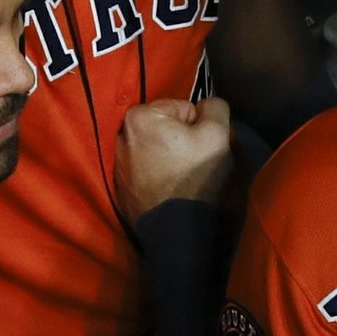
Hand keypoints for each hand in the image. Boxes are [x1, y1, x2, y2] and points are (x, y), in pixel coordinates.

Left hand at [117, 96, 234, 225]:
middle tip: (192, 162)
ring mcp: (118, 162)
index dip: (199, 126)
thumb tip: (206, 106)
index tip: (200, 147)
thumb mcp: (218, 133)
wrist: (177, 229)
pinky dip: (158, 173)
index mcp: (139, 116)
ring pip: (156, 147)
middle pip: (167, 127)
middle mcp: (121, 135)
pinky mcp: (121, 185)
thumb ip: (215, 107)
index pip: (183, 108)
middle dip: (182, 139)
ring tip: (181, 177)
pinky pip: (146, 168)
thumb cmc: (196, 176)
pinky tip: (169, 187)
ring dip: (169, 156)